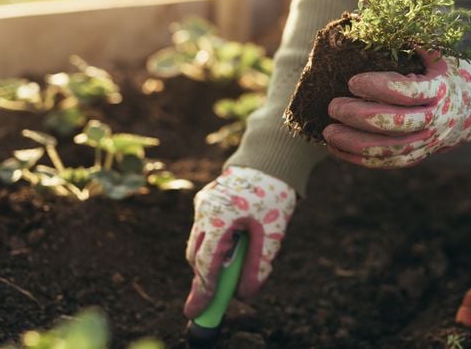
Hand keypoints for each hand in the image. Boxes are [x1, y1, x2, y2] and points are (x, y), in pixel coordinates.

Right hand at [184, 166, 295, 317]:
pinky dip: (213, 244)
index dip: (204, 289)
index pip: (206, 262)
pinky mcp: (205, 200)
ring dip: (208, 261)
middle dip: (204, 278)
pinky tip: (230, 245)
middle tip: (211, 301)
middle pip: (196, 255)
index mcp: (220, 216)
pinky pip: (204, 230)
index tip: (197, 311)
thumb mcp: (273, 232)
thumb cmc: (274, 194)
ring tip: (228, 270)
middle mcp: (205, 210)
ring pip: (198, 243)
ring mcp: (202, 204)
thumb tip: (245, 295)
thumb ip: (259, 264)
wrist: (270, 158)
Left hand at [324, 49, 470, 167]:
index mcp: (439, 91)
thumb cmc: (456, 74)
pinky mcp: (420, 155)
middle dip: (358, 116)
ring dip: (354, 143)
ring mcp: (428, 142)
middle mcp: (434, 120)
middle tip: (333, 105)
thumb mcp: (442, 55)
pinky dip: (360, 159)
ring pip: (387, 149)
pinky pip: (387, 162)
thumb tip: (373, 20)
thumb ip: (414, 41)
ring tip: (328, 131)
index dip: (376, 87)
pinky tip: (336, 149)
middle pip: (393, 124)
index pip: (404, 93)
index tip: (352, 81)